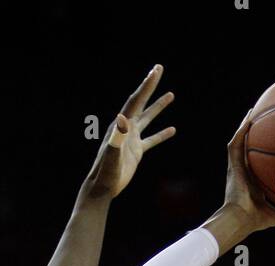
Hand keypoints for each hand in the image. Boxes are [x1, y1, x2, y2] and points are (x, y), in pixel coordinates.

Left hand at [85, 65, 174, 199]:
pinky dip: (161, 134)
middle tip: (159, 69)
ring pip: (147, 118)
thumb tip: (123, 121)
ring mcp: (131, 139)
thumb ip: (116, 140)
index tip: (156, 71)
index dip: (146, 86)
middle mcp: (125, 128)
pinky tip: (172, 130)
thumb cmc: (106, 172)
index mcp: (120, 125)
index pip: (135, 101)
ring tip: (171, 94)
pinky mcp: (136, 151)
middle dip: (150, 86)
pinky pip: (151, 140)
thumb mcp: (111, 156)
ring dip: (158, 107)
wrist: (102, 187)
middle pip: (140, 102)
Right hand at [208, 113, 274, 246]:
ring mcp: (238, 167)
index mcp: (256, 181)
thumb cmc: (259, 219)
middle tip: (269, 120)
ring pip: (242, 141)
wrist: (241, 220)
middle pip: (252, 147)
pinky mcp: (233, 165)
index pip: (263, 163)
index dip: (270, 152)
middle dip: (258, 134)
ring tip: (255, 110)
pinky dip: (242, 129)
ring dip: (247, 126)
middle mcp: (246, 171)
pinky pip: (237, 143)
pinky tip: (249, 116)